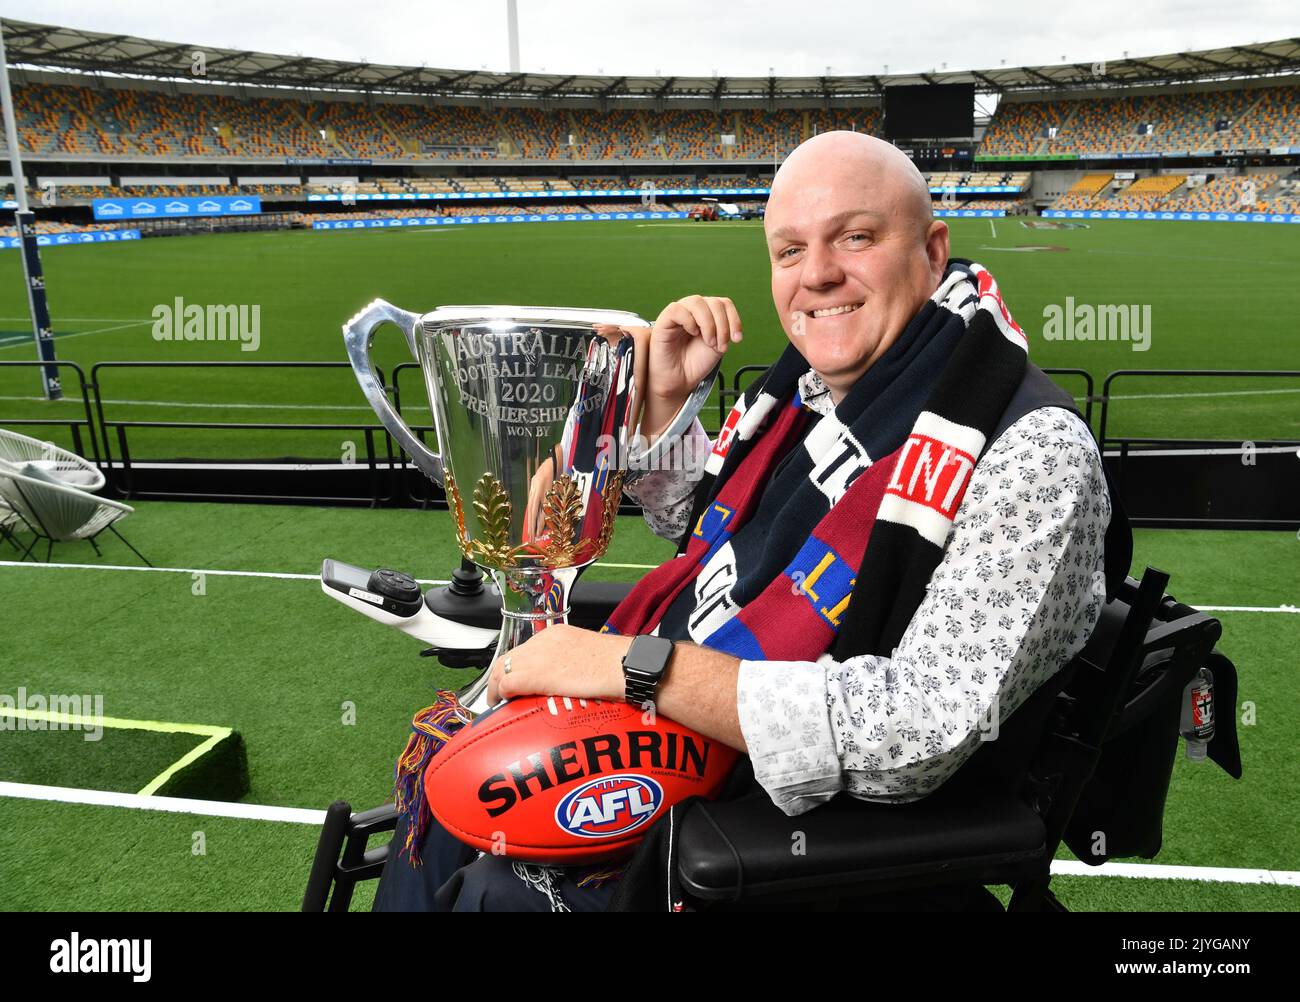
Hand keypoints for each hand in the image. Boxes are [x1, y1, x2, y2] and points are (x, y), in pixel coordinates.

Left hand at [486, 623, 632, 704]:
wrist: (624, 665)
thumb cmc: (617, 664)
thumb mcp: (589, 655)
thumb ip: (571, 662)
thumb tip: (567, 679)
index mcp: (556, 634)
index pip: (524, 649)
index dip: (514, 665)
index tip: (513, 678)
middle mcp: (543, 641)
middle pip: (509, 657)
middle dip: (499, 675)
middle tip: (498, 693)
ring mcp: (538, 656)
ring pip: (502, 668)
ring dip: (496, 686)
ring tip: (495, 701)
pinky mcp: (538, 674)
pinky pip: (507, 683)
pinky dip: (500, 693)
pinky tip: (502, 702)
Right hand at [596, 295, 742, 440]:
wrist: (678, 381)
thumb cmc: (694, 363)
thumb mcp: (717, 346)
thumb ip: (724, 331)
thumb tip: (729, 323)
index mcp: (707, 314)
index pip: (724, 304)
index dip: (734, 319)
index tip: (737, 339)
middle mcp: (693, 310)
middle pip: (714, 302)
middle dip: (723, 326)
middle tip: (720, 346)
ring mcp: (679, 313)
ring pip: (697, 302)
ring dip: (708, 323)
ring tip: (709, 342)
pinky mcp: (664, 320)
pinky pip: (677, 310)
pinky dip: (689, 321)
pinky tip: (692, 333)